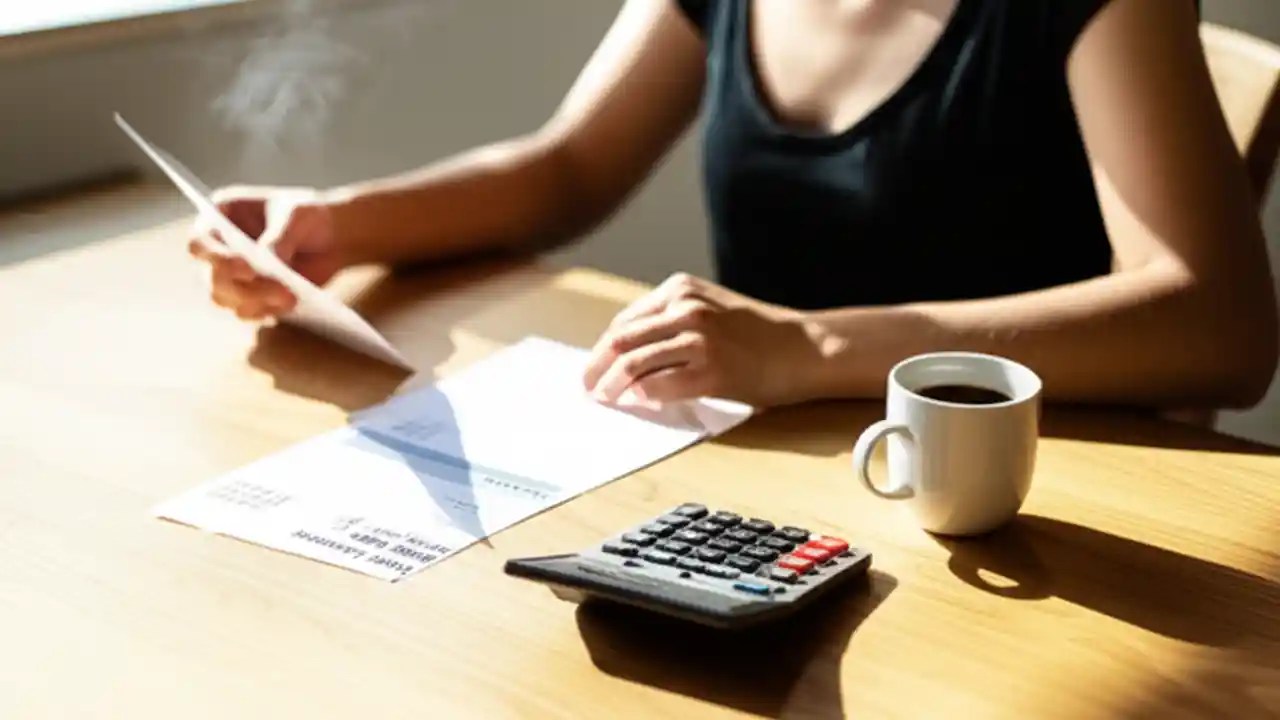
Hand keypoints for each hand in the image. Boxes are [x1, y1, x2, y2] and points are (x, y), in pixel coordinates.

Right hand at [187, 185, 345, 320]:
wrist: (331, 236)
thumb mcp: (298, 216)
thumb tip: (271, 265)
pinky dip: (267, 311)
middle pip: (211, 279)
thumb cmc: (307, 214)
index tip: (248, 268)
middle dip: (243, 288)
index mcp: (219, 218)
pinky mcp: (250, 296)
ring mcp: (231, 276)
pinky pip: (247, 311)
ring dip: (256, 302)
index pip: (199, 243)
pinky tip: (290, 306)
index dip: (216, 258)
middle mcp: (217, 248)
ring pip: (226, 299)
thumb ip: (281, 238)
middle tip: (280, 290)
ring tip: (291, 298)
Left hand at [583, 273, 819, 406]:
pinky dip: (639, 397)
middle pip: (620, 340)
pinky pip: (658, 386)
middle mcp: (685, 308)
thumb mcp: (711, 307)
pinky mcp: (710, 371)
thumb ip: (672, 320)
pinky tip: (634, 404)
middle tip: (587, 388)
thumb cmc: (759, 333)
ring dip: (611, 386)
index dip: (602, 348)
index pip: (625, 321)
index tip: (593, 367)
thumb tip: (630, 351)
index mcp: (680, 289)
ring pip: (633, 363)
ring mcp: (698, 339)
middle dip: (596, 367)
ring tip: (605, 399)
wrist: (805, 348)